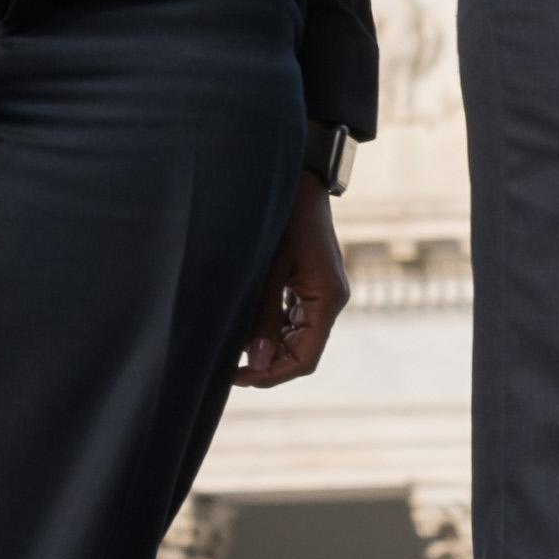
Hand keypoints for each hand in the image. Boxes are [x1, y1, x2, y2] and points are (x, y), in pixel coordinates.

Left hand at [236, 189, 348, 387]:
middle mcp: (330, 301)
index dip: (272, 374)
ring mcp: (322, 294)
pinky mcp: (311, 286)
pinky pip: (295, 320)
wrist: (300, 182)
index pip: (305, 358)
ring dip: (269, 348)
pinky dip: (273, 330)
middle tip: (228, 365)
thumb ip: (265, 316)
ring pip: (298, 339)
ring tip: (233, 347)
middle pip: (302, 353)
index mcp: (327, 298)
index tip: (237, 376)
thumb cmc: (284, 218)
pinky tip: (248, 326)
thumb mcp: (270, 269)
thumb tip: (258, 362)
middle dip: (268, 364)